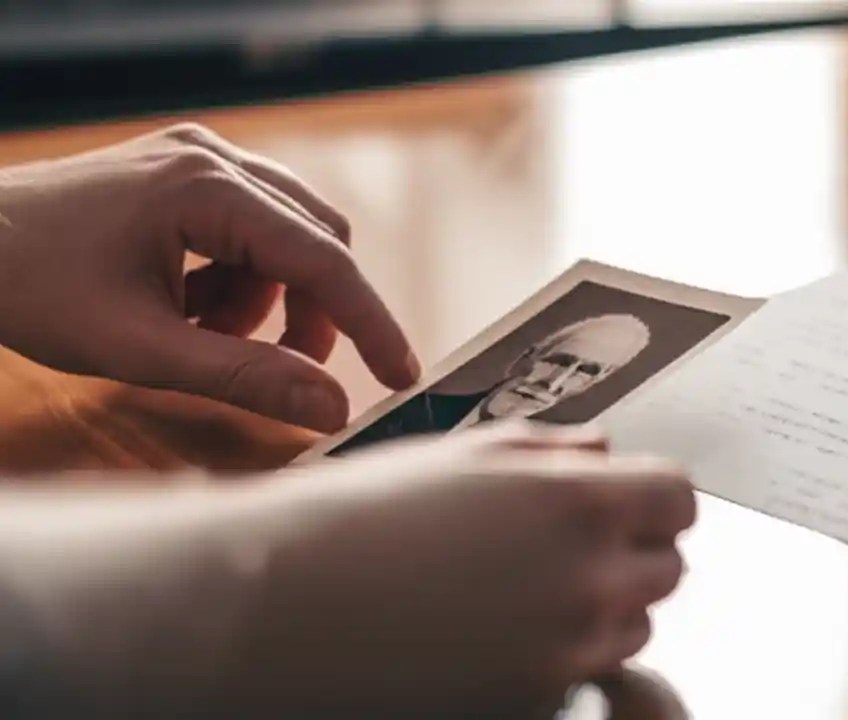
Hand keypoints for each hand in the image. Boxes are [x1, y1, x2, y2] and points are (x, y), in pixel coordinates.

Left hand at [0, 123, 419, 431]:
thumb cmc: (31, 288)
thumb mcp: (142, 348)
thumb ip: (245, 378)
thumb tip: (331, 408)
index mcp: (207, 189)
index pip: (324, 259)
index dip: (370, 322)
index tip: (402, 374)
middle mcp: (215, 160)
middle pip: (318, 240)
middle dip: (317, 312)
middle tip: (291, 371)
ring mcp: (200, 160)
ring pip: (289, 237)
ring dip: (273, 301)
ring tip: (212, 339)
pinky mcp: (186, 173)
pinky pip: (252, 230)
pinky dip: (241, 282)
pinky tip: (192, 309)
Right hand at [218, 422, 694, 716]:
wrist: (282, 604)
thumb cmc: (363, 516)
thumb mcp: (467, 451)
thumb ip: (556, 450)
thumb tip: (606, 454)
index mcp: (578, 499)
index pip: (679, 498)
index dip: (654, 498)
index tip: (630, 502)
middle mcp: (589, 578)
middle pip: (668, 566)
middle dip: (632, 550)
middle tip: (571, 544)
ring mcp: (566, 648)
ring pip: (635, 624)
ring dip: (603, 606)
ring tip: (526, 590)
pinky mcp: (536, 698)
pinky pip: (587, 669)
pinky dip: (564, 652)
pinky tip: (500, 630)